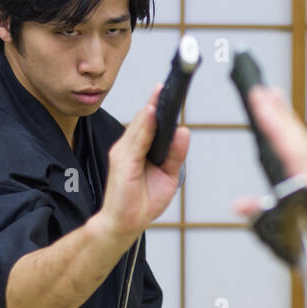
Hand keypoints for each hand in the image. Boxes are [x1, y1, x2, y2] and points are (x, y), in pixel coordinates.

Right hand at [98, 83, 190, 241]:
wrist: (122, 224)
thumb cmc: (142, 202)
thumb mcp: (168, 176)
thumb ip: (175, 154)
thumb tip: (184, 130)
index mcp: (141, 149)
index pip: (151, 123)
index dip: (159, 105)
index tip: (169, 88)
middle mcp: (130, 147)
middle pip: (145, 119)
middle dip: (155, 100)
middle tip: (167, 83)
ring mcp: (123, 152)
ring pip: (140, 125)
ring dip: (150, 108)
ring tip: (161, 90)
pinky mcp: (121, 161)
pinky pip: (135, 140)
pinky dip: (144, 125)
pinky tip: (151, 113)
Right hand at [231, 85, 306, 307]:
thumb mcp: (301, 254)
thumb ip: (270, 226)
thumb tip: (240, 205)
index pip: (293, 152)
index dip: (275, 125)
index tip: (260, 98)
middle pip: (301, 143)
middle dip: (280, 114)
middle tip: (261, 86)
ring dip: (289, 126)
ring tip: (273, 102)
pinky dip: (298, 146)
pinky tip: (290, 141)